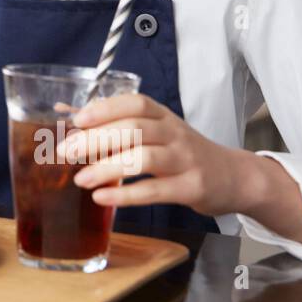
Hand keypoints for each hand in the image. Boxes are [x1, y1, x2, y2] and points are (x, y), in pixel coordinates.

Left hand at [61, 92, 251, 217]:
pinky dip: (126, 195)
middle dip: (96, 140)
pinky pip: (156, 190)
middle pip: (134, 129)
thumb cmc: (183, 152)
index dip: (105, 109)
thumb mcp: (157, 131)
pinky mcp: (191, 188)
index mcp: (163, 116)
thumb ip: (117, 123)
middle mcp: (174, 133)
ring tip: (81, 179)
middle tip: (67, 153)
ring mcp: (185, 160)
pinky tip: (102, 197)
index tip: (77, 120)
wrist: (234, 177)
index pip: (135, 103)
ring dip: (108, 168)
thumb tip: (67, 113)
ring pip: (144, 158)